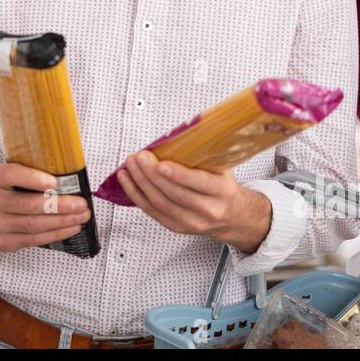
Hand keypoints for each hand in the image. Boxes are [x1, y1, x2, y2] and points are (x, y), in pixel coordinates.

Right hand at [0, 162, 91, 251]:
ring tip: (81, 216)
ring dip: (62, 221)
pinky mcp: (3, 241)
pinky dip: (55, 234)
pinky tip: (70, 228)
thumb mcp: (3, 175)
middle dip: (60, 205)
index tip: (55, 181)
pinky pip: (33, 240)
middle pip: (29, 205)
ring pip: (34, 225)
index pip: (11, 176)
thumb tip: (64, 178)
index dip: (33, 179)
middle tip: (82, 203)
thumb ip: (25, 174)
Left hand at [116, 151, 270, 252]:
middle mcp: (208, 209)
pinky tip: (127, 180)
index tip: (161, 163)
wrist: (232, 216)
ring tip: (130, 165)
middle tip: (139, 157)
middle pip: (175, 193)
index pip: (200, 183)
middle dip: (152, 174)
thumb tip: (179, 133)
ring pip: (160, 203)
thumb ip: (205, 153)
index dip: (178, 174)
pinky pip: (152, 212)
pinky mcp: (177, 227)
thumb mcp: (222, 167)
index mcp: (222, 191)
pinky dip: (136, 195)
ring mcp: (192, 222)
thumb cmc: (222, 186)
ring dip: (141, 183)